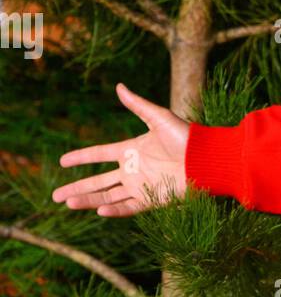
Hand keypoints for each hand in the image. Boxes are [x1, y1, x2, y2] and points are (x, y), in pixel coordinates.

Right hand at [52, 83, 189, 217]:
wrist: (208, 160)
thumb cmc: (187, 137)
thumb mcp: (159, 118)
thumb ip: (137, 105)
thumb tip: (119, 86)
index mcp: (132, 150)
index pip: (99, 154)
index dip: (81, 157)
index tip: (62, 161)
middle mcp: (133, 170)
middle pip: (99, 182)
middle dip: (77, 188)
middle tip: (55, 196)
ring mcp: (142, 186)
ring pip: (109, 196)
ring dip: (88, 200)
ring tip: (67, 203)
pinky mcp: (153, 200)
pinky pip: (129, 207)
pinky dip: (114, 210)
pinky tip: (98, 210)